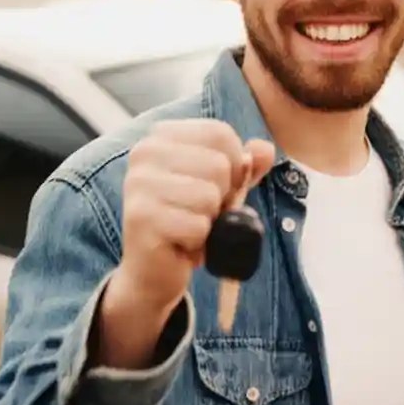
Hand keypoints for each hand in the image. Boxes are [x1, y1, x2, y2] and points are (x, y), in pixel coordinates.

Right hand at [95, 120, 274, 367]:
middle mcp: (145, 153)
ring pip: (210, 196)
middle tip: (200, 213)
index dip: (234, 165)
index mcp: (162, 136)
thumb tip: (265, 150)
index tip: (218, 187)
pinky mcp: (141, 218)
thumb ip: (245, 165)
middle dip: (222, 197)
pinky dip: (199, 241)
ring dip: (209, 221)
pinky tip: (180, 244)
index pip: (219, 133)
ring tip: (189, 228)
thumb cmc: (188, 221)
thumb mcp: (223, 187)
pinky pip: (197, 226)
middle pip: (219, 165)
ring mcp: (139, 184)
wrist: (154, 271)